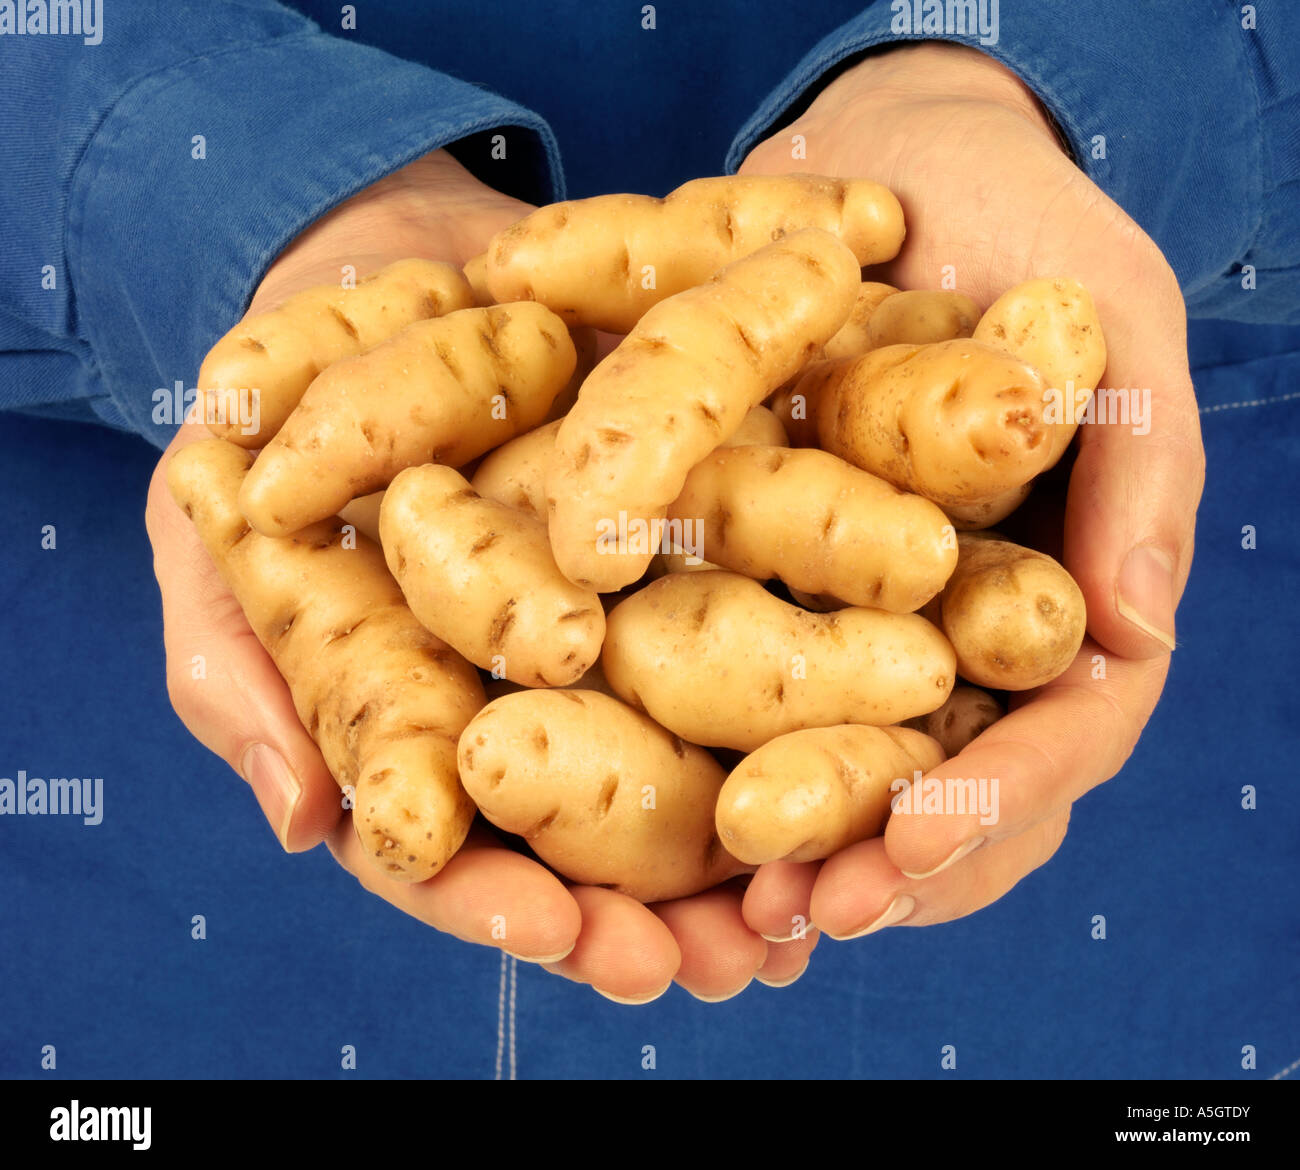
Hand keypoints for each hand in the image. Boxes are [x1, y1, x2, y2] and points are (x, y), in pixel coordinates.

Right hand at [146, 150, 802, 998]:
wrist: (372, 272)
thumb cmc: (268, 416)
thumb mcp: (208, 535)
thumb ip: (242, 673)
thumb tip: (306, 826)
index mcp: (417, 716)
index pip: (453, 844)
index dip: (502, 901)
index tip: (567, 938)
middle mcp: (530, 687)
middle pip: (594, 824)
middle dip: (664, 903)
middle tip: (732, 961)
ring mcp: (619, 613)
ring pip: (693, 739)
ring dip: (764, 823)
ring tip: (820, 894)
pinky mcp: (691, 531)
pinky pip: (757, 607)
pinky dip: (817, 669)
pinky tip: (888, 728)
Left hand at [739, 43, 1203, 939]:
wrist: (884, 167)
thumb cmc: (1017, 223)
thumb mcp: (1106, 313)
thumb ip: (1140, 463)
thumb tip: (1140, 627)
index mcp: (1061, 600)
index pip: (1054, 741)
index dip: (990, 805)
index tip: (909, 842)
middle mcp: (963, 638)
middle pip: (936, 791)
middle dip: (875, 863)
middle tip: (797, 914)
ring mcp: (862, 622)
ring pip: (835, 773)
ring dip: (781, 854)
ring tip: (722, 912)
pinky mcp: (764, 587)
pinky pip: (730, 692)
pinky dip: (696, 763)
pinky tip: (643, 822)